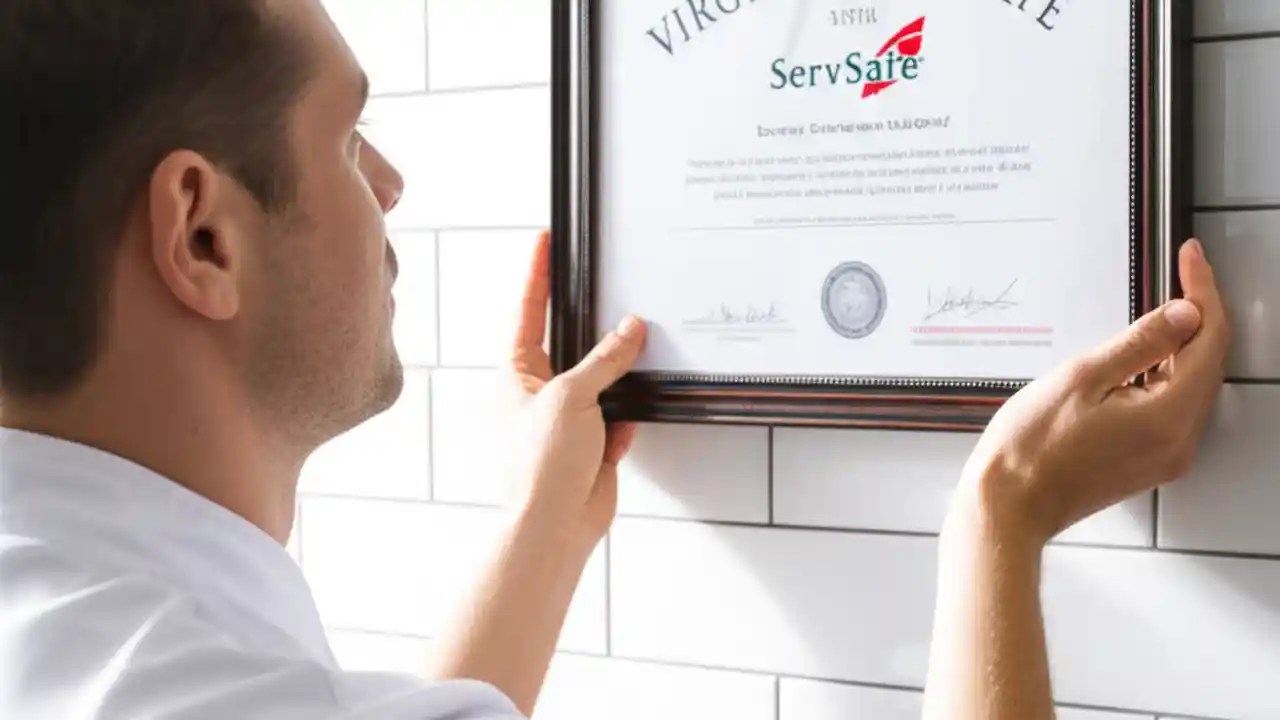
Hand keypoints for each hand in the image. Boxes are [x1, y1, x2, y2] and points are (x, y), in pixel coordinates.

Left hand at [500, 231, 647, 542]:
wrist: (555, 524)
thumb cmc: (542, 464)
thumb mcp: (573, 396)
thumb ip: (605, 358)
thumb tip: (630, 328)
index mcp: (517, 372)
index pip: (530, 309)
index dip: (538, 273)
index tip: (545, 240)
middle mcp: (538, 390)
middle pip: (572, 343)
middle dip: (595, 329)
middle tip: (609, 293)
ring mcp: (567, 416)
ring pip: (601, 379)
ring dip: (617, 379)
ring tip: (633, 364)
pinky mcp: (592, 441)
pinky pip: (618, 414)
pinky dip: (626, 418)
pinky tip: (624, 427)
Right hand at [950, 238, 1230, 546]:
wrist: (1008, 505)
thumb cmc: (1031, 447)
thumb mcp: (1082, 377)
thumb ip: (1140, 343)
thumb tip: (1185, 314)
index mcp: (1169, 417)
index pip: (1208, 339)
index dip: (1203, 292)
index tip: (1191, 258)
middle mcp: (1180, 441)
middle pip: (1209, 363)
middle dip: (1201, 315)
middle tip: (1183, 273)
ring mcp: (1166, 456)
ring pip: (1193, 385)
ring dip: (1185, 345)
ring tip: (1166, 309)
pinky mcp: (1149, 463)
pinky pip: (1174, 408)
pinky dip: (1168, 375)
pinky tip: (1147, 359)